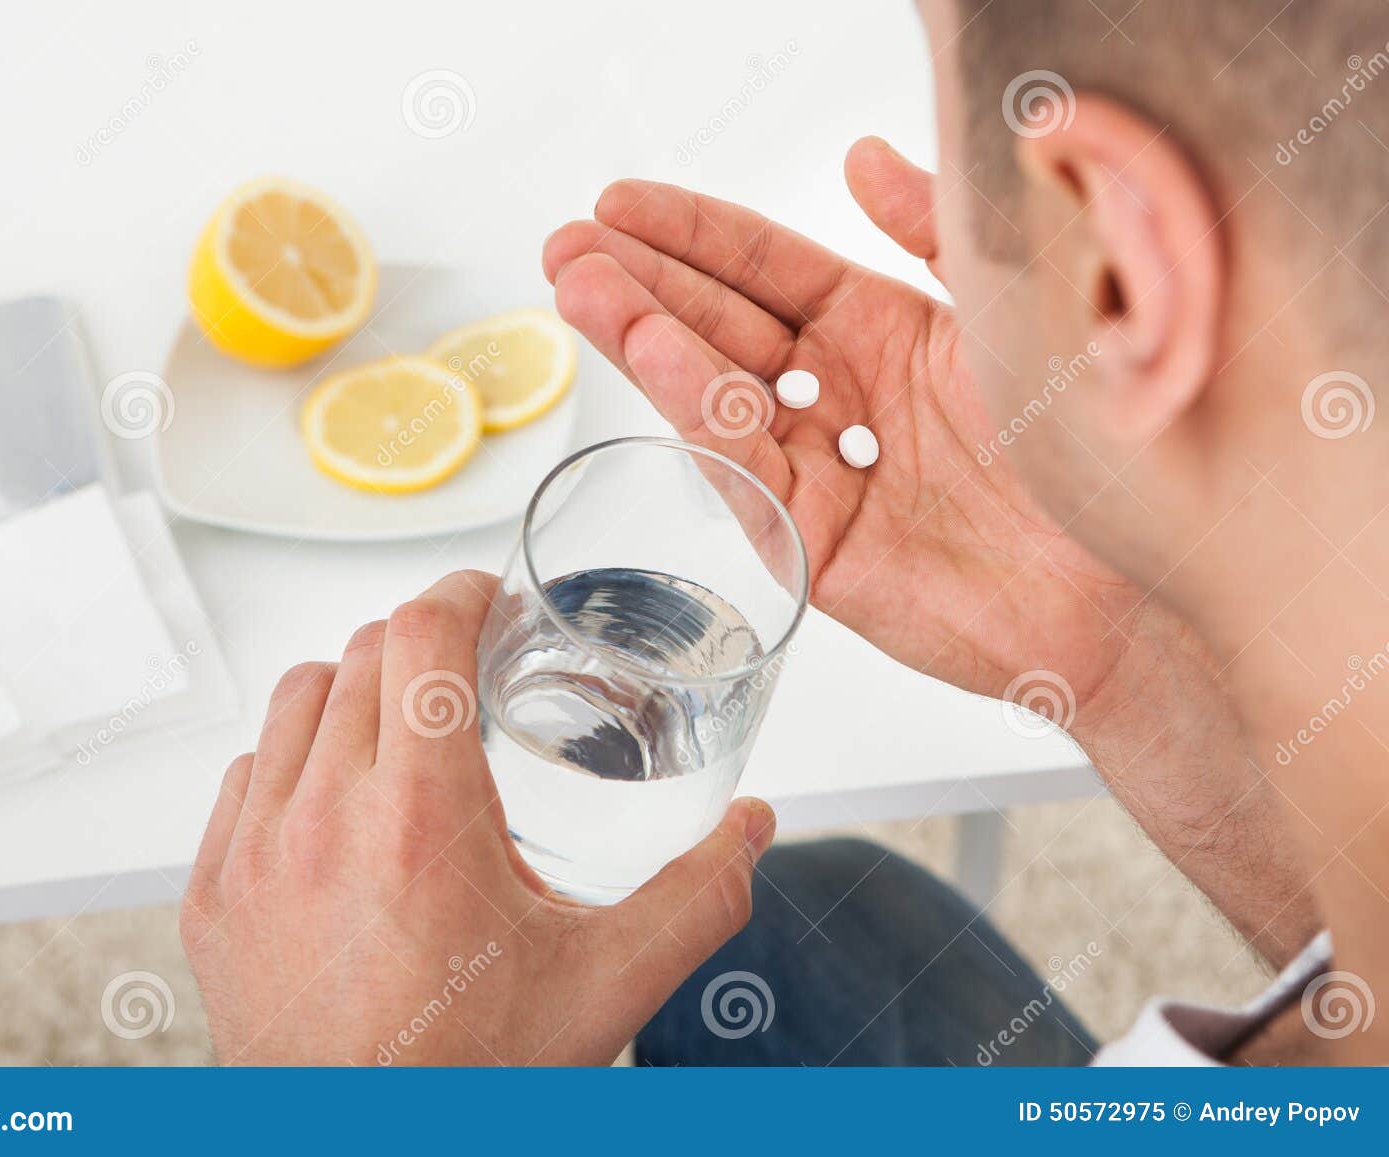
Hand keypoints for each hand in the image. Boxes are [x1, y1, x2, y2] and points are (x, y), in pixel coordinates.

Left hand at [179, 571, 776, 1064]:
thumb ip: (695, 895)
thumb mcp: (606, 984)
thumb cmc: (466, 1077)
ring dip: (354, 692)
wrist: (363, 1156)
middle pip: (362, 655)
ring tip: (403, 735)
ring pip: (295, 701)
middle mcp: (320, 818)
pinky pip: (242, 775)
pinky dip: (291, 761)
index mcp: (419, 819)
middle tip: (466, 675)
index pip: (421, 636)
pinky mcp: (214, 894)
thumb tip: (750, 830)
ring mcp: (254, 854)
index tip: (486, 600)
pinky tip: (335, 804)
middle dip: (422, 644)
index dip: (460, 593)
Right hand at [545, 139, 1140, 711]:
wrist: (1130, 586)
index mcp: (881, 333)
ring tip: (578, 286)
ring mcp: (820, 471)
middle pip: (720, 326)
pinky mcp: (813, 543)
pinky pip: (744, 468)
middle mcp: (839, 398)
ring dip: (642, 336)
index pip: (766, 269)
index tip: (623, 200)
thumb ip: (932, 231)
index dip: (695, 233)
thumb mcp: (1006, 309)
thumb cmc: (1088, 450)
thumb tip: (861, 157)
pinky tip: (651, 354)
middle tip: (568, 245)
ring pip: (713, 393)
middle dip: (640, 281)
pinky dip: (696, 409)